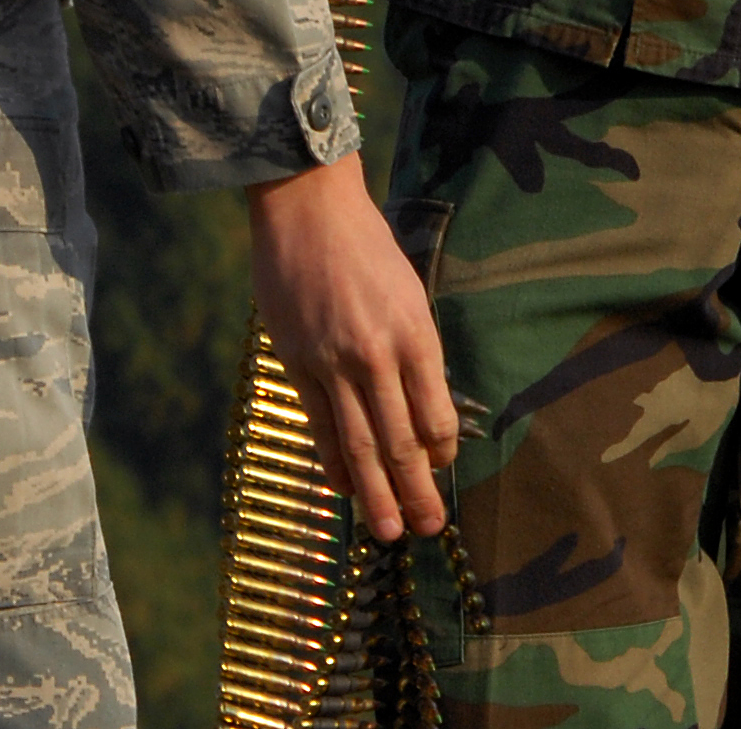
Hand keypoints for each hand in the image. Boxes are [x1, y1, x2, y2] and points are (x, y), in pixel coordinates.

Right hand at [248, 154, 460, 540]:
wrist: (308, 210)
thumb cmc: (366, 245)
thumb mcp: (409, 291)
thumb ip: (414, 348)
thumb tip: (421, 403)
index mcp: (416, 334)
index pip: (434, 412)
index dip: (440, 450)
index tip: (442, 469)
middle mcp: (378, 355)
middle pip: (400, 441)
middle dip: (415, 491)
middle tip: (427, 529)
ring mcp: (334, 363)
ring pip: (358, 444)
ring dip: (374, 494)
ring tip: (385, 531)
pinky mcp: (298, 364)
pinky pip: (320, 425)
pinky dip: (332, 462)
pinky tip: (342, 488)